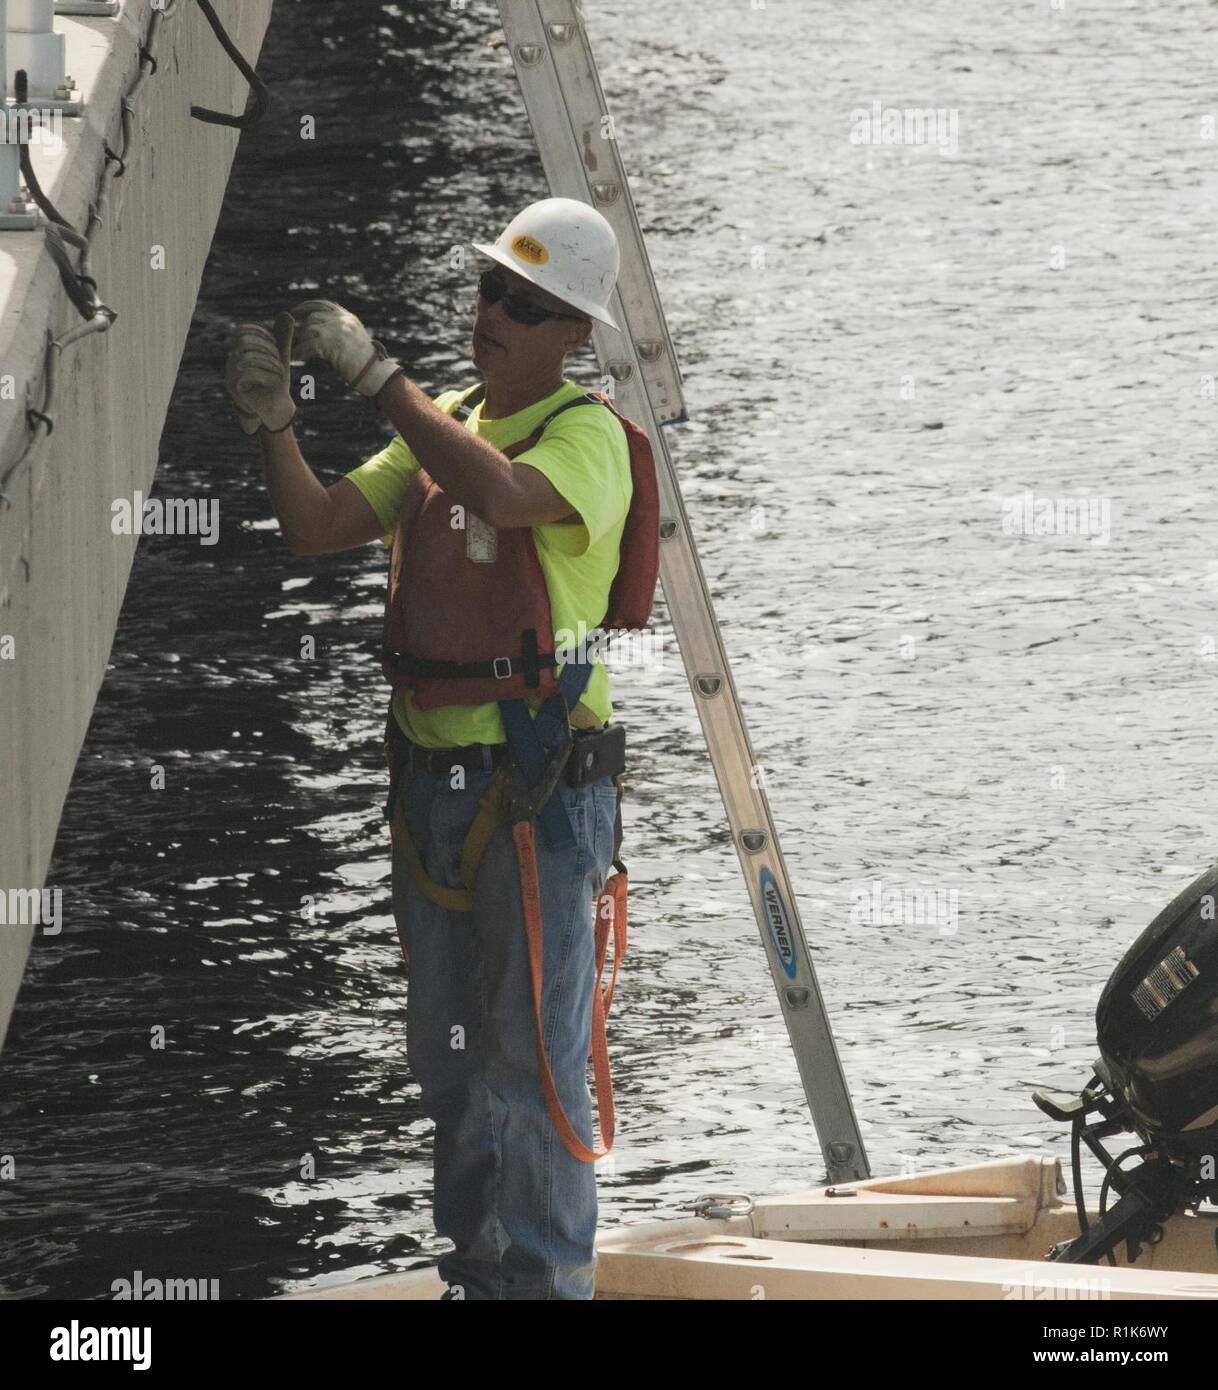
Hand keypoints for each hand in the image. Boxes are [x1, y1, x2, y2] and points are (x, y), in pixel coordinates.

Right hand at [225, 313, 296, 434]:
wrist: (275, 408)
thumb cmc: (276, 380)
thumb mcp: (281, 356)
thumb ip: (282, 337)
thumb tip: (286, 314)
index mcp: (241, 349)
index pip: (243, 330)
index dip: (262, 333)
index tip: (276, 345)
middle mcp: (232, 360)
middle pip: (244, 342)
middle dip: (266, 348)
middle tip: (280, 360)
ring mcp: (231, 374)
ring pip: (245, 357)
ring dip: (268, 362)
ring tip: (280, 372)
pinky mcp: (235, 388)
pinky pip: (246, 374)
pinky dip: (265, 375)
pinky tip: (276, 380)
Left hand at [292, 299, 401, 398]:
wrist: (373, 372)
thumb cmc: (366, 362)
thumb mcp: (356, 338)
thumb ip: (342, 329)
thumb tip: (323, 328)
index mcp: (348, 318)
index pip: (324, 305)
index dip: (307, 306)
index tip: (296, 311)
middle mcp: (342, 321)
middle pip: (314, 318)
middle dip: (304, 328)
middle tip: (299, 339)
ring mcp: (335, 331)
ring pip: (309, 330)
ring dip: (302, 341)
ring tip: (300, 351)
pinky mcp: (329, 344)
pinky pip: (307, 345)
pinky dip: (300, 352)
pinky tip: (298, 358)